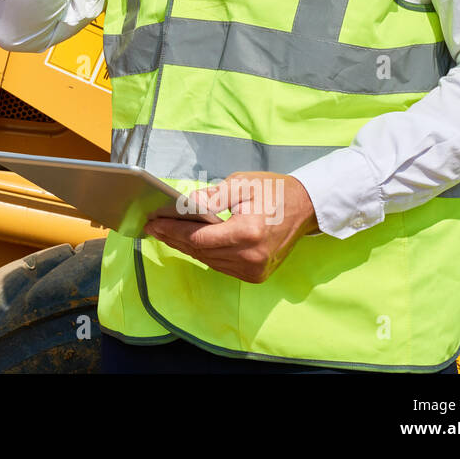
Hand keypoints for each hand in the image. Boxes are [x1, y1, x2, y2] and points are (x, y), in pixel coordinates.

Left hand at [143, 173, 319, 283]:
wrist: (306, 208)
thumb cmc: (274, 191)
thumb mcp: (242, 183)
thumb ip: (212, 196)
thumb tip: (185, 204)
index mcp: (248, 232)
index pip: (200, 237)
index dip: (173, 231)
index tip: (154, 223)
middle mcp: (251, 257)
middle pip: (201, 251)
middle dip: (174, 239)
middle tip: (153, 227)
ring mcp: (255, 270)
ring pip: (209, 261)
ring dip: (186, 248)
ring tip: (165, 234)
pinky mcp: (256, 275)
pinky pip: (221, 265)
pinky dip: (204, 254)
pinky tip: (188, 243)